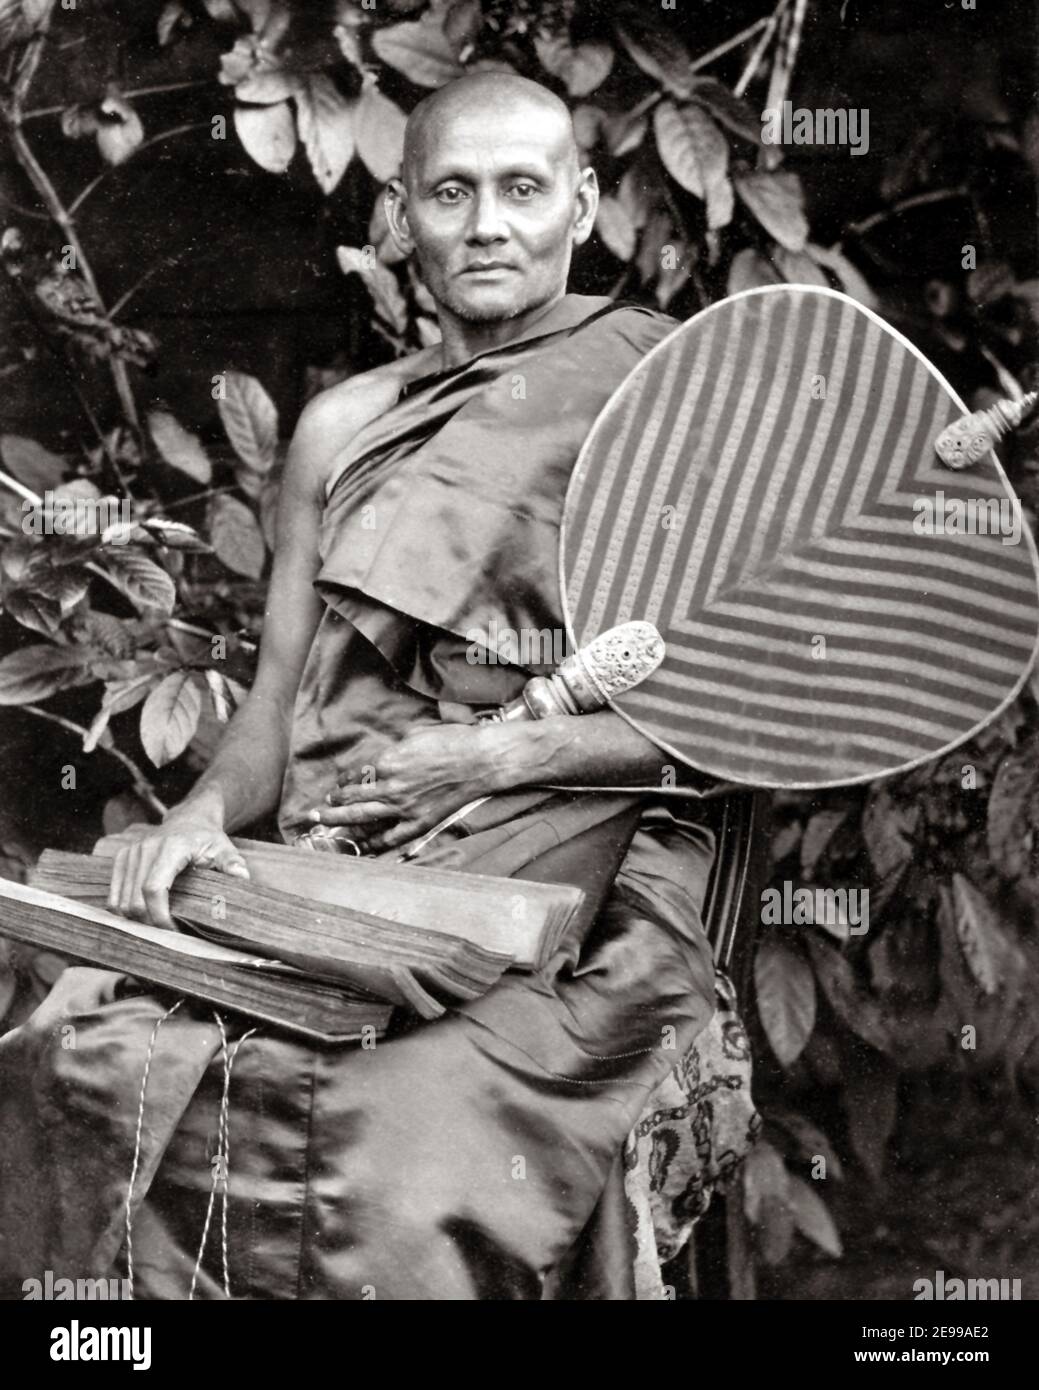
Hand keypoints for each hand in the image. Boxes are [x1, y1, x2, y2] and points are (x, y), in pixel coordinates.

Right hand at [106, 814, 248, 930]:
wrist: (189, 819)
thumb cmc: (207, 838)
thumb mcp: (225, 849)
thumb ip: (233, 864)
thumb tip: (242, 878)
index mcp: (170, 847)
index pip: (153, 889)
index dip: (160, 916)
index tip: (174, 932)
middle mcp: (145, 848)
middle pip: (134, 901)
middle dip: (150, 923)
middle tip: (169, 935)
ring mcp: (130, 853)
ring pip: (120, 902)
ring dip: (137, 921)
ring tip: (158, 927)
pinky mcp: (121, 859)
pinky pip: (113, 896)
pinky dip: (124, 912)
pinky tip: (143, 917)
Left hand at [310, 723, 494, 852]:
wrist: (479, 760)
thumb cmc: (451, 741)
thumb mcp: (415, 734)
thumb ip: (395, 750)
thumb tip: (384, 758)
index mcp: (387, 761)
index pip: (355, 775)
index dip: (343, 781)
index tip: (338, 786)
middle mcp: (390, 786)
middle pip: (350, 799)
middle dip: (330, 806)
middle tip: (316, 811)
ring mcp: (404, 807)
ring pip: (363, 818)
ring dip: (340, 822)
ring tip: (326, 825)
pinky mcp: (419, 822)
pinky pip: (391, 836)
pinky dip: (375, 842)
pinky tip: (363, 846)